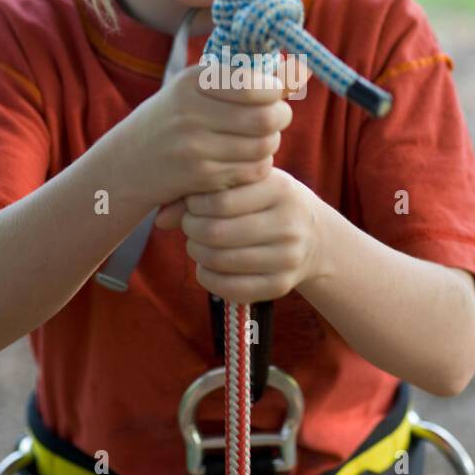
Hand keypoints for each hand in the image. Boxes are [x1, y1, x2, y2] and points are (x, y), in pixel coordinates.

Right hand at [119, 63, 294, 211]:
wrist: (128, 162)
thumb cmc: (174, 118)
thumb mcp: (200, 88)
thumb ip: (250, 78)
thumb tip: (303, 70)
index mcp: (193, 82)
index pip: (255, 84)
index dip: (275, 91)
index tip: (272, 94)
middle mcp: (192, 112)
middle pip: (265, 117)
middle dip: (279, 118)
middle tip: (274, 119)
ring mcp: (195, 147)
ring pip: (263, 146)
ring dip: (270, 143)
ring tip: (259, 139)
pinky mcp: (200, 177)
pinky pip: (252, 171)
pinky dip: (258, 165)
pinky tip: (245, 160)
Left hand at [157, 169, 322, 303]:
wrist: (314, 236)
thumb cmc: (267, 202)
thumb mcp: (247, 185)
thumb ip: (203, 192)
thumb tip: (160, 219)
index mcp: (281, 189)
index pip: (221, 201)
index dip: (194, 205)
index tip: (192, 205)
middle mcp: (289, 224)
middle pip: (216, 233)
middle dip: (192, 230)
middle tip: (191, 226)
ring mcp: (288, 258)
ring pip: (220, 261)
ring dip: (197, 253)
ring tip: (198, 244)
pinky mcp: (281, 286)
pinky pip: (230, 289)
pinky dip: (208, 277)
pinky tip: (207, 266)